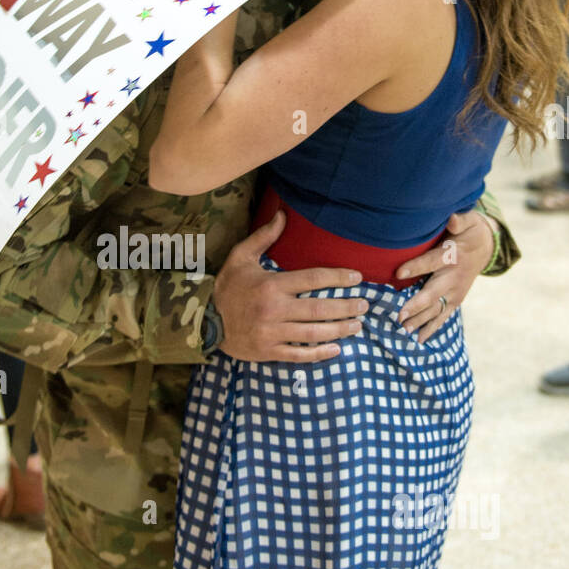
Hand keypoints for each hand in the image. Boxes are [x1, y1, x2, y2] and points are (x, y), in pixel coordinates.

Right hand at [214, 211, 367, 361]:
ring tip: (357, 325)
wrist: (204, 320)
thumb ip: (264, 237)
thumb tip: (283, 214)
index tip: (357, 277)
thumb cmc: (227, 287)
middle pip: (319, 308)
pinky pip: (299, 355)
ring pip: (313, 333)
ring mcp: (271, 333)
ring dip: (339, 330)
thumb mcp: (241, 257)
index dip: (338, 278)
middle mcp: (273, 310)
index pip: (313, 279)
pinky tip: (336, 349)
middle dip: (346, 307)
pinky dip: (319, 354)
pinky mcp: (268, 351)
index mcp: (271, 285)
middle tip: (364, 305)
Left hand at [396, 209, 494, 342]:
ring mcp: (455, 291)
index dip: (416, 266)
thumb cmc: (469, 231)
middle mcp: (454, 277)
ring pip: (436, 308)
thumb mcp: (468, 221)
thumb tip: (452, 219)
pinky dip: (432, 328)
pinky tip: (419, 340)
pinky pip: (443, 316)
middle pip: (433, 292)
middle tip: (400, 316)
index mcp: (453, 256)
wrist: (486, 247)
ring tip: (404, 331)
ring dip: (420, 320)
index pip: (432, 261)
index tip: (398, 273)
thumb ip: (460, 220)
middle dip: (417, 305)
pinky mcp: (455, 300)